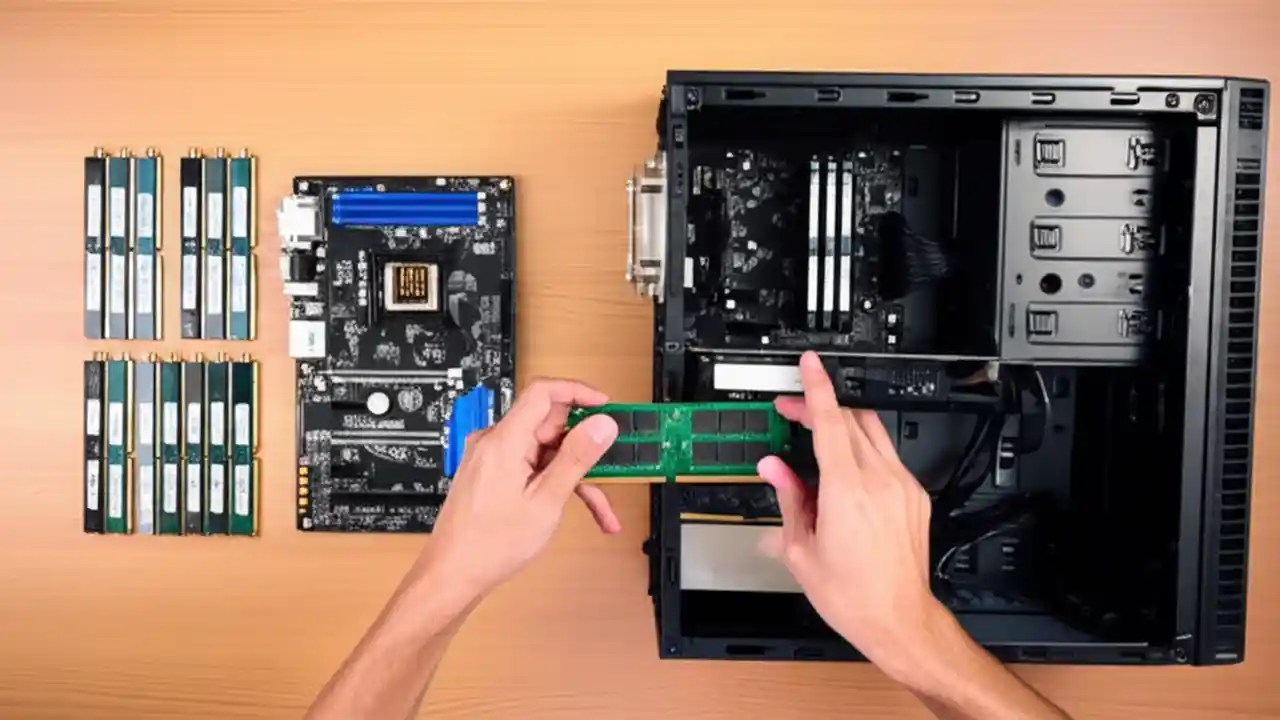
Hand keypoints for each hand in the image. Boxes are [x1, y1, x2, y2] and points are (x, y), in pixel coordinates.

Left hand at [418, 379, 620, 600]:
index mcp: (504, 441)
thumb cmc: (489, 545)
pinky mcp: (493, 471)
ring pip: (546, 451)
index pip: (543, 392)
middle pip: (550, 425)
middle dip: (583, 449)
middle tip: (609, 467)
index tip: (605, 405)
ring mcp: (492, 457)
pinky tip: (576, 509)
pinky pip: (532, 466)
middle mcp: (494, 442)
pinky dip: (555, 484)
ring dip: (574, 476)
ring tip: (600, 510)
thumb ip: (576, 458)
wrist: (453, 574)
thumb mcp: (546, 502)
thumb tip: (601, 425)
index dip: (578, 392)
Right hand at [758, 351, 943, 677]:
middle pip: (850, 420)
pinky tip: (844, 472)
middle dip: (820, 407)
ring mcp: (903, 487)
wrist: (898, 619)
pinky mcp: (915, 497)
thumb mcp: (801, 549)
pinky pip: (887, 457)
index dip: (817, 388)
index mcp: (847, 492)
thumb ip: (788, 497)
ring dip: (844, 425)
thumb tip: (773, 468)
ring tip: (817, 439)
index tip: (810, 365)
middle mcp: (880, 482)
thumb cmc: (852, 595)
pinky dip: (862, 452)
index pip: (831, 422)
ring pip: (872, 433)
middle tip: (793, 411)